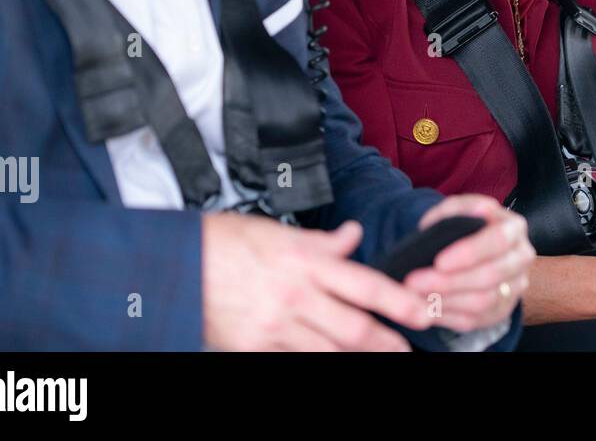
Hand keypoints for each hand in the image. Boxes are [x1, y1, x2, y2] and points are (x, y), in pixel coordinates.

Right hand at [202, 212, 431, 350]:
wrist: (173, 265)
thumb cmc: (226, 242)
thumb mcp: (279, 232)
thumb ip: (322, 242)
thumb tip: (354, 237)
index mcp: (304, 262)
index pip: (364, 284)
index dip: (398, 301)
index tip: (422, 311)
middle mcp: (294, 297)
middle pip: (353, 329)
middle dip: (387, 343)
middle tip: (409, 350)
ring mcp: (274, 327)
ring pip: (328, 353)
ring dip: (358, 359)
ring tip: (379, 359)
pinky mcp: (254, 348)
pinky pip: (294, 361)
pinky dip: (317, 363)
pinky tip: (333, 362)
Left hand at [399, 194, 533, 331]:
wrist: (477, 251)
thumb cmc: (465, 226)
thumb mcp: (457, 211)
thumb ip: (448, 213)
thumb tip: (433, 225)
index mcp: (513, 227)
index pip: (498, 240)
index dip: (470, 253)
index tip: (439, 262)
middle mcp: (520, 257)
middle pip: (491, 275)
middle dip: (449, 281)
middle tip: (414, 282)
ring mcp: (514, 287)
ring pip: (483, 301)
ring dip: (444, 300)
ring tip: (414, 295)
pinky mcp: (501, 310)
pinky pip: (474, 320)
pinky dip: (445, 314)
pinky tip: (424, 307)